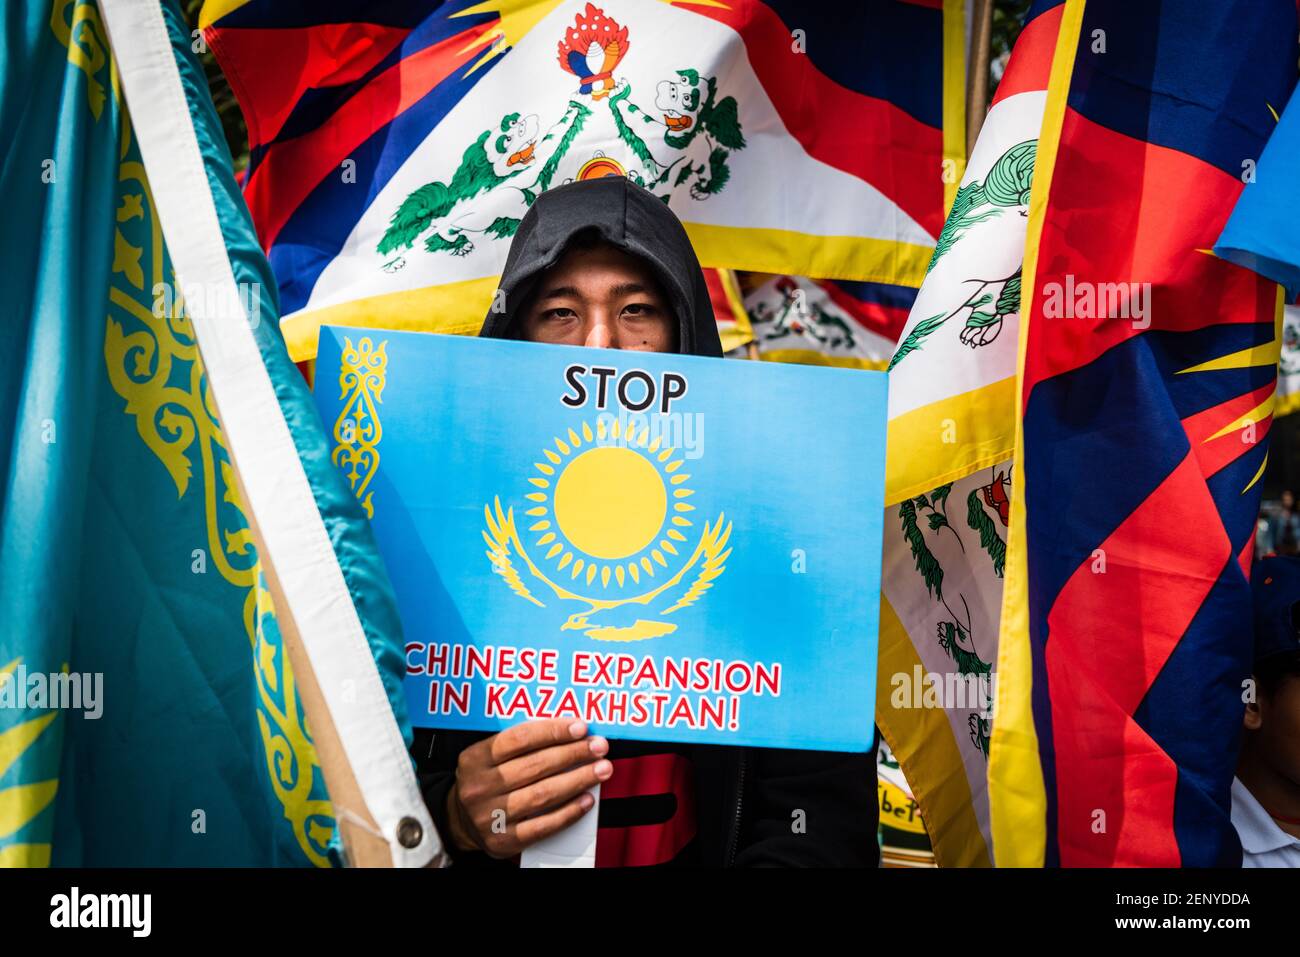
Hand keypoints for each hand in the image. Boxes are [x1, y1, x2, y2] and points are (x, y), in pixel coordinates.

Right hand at [445, 718, 611, 857]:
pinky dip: (569, 812)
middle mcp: (479, 787)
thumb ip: (521, 743)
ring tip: (601, 769)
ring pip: (543, 794)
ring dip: (578, 780)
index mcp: (475, 758)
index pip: (519, 738)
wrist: (461, 821)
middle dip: (573, 754)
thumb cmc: (487, 780)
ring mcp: (490, 816)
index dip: (553, 731)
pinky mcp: (503, 841)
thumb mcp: (489, 756)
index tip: (580, 727)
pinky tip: (587, 800)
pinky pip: (543, 825)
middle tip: (599, 746)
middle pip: (535, 766)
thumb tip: (569, 732)